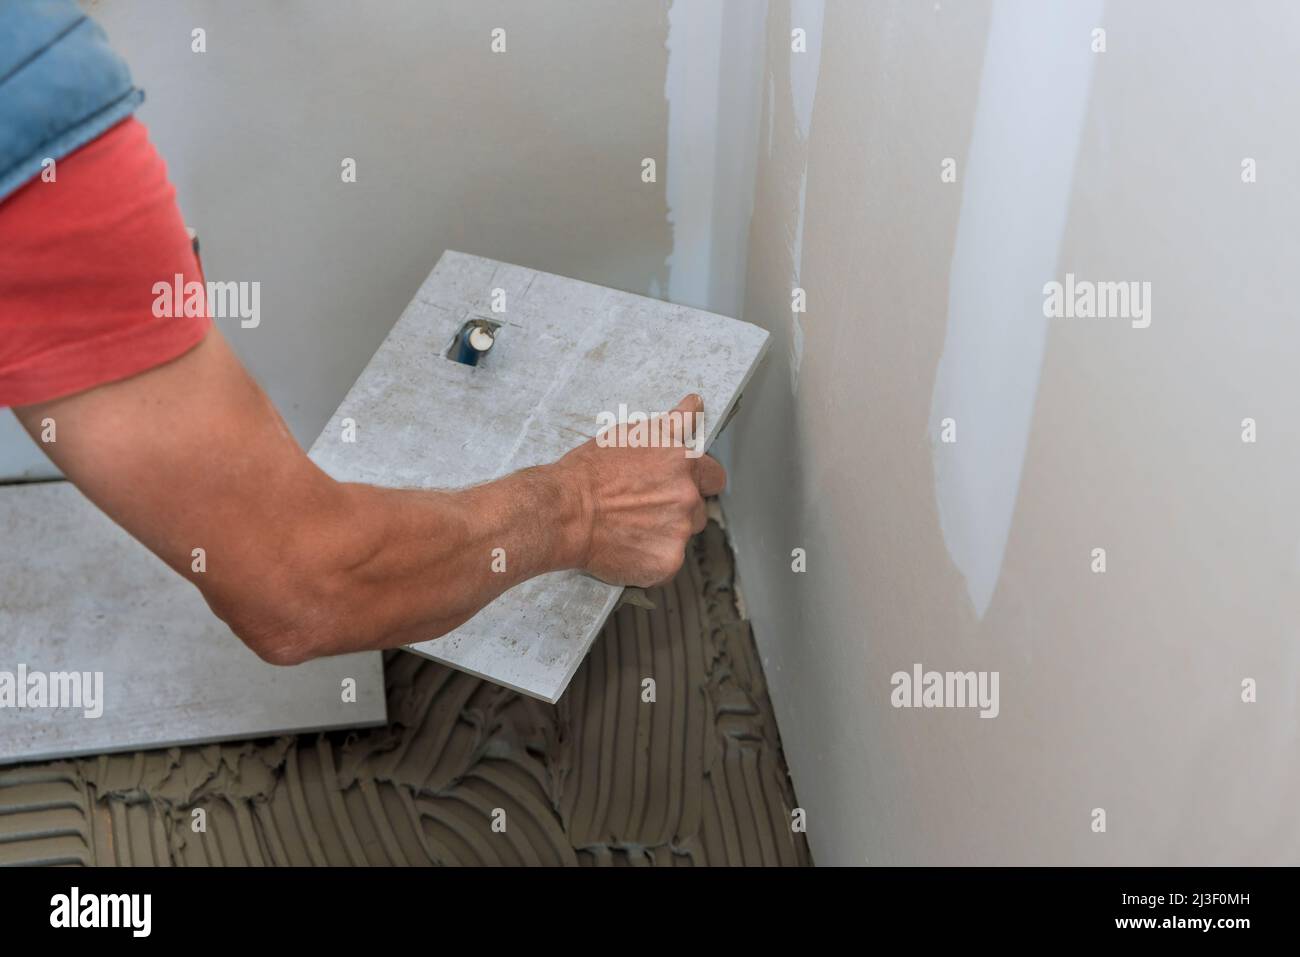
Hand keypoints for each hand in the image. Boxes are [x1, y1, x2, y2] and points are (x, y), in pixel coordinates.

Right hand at [553, 394, 725, 586]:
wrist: (565, 511)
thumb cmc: (590, 471)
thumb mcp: (632, 433)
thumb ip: (673, 423)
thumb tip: (696, 403)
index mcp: (684, 461)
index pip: (714, 476)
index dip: (698, 482)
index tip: (679, 486)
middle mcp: (688, 494)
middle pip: (698, 508)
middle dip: (678, 508)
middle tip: (643, 507)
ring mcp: (680, 529)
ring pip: (682, 535)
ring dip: (665, 532)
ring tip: (629, 526)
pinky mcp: (668, 560)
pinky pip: (667, 562)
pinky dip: (650, 559)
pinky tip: (626, 546)